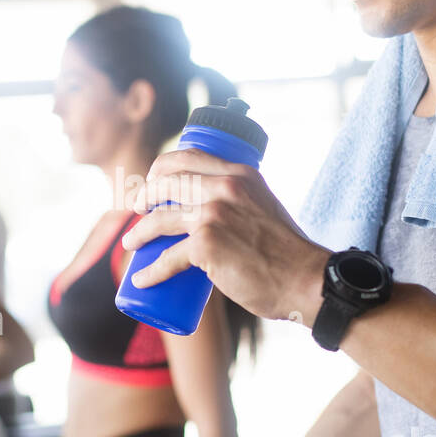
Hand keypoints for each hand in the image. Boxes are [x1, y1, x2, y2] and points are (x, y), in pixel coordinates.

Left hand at [121, 147, 330, 321]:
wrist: (305, 280)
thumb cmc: (287, 253)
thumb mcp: (265, 207)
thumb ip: (244, 203)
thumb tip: (218, 215)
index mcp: (241, 173)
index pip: (189, 156)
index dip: (162, 167)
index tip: (152, 181)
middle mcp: (225, 187)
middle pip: (167, 182)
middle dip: (143, 195)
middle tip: (135, 209)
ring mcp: (214, 214)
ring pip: (160, 219)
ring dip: (138, 232)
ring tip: (130, 244)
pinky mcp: (206, 244)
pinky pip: (167, 257)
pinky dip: (150, 271)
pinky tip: (141, 279)